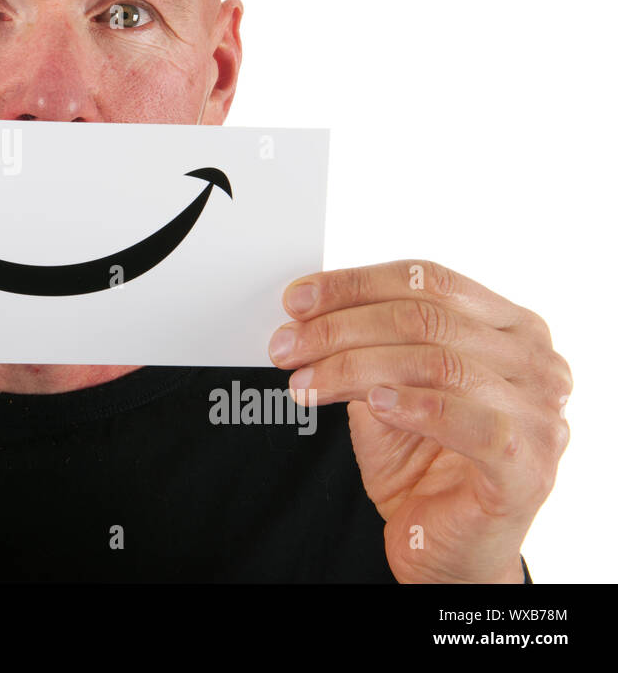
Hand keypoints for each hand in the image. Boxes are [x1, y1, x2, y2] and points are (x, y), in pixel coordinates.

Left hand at [268, 259, 570, 582]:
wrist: (442, 545)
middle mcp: (535, 362)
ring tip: (305, 382)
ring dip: (354, 367)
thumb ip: (365, 346)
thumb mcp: (383, 388)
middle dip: (340, 328)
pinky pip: (471, 422)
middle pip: (425, 319)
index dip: (355, 285)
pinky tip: (375, 404)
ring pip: (437, 362)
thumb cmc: (422, 462)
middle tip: (287, 345)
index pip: (429, 281)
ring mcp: (540, 412)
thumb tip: (306, 313)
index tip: (297, 300)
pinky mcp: (528, 465)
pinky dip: (415, 406)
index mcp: (510, 328)